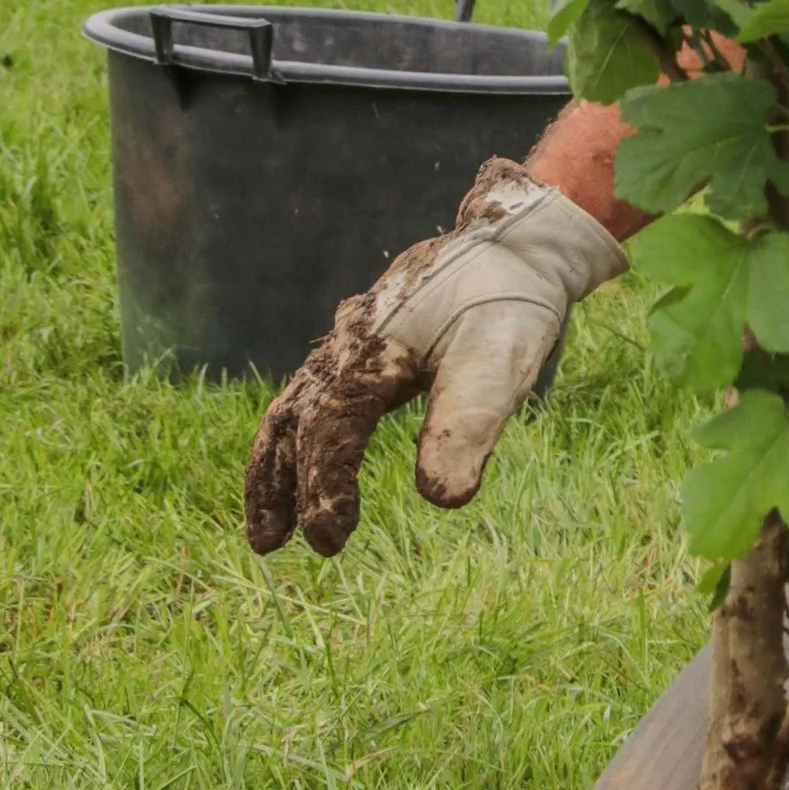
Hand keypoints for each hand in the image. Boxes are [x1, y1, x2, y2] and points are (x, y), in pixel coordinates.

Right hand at [245, 161, 625, 558]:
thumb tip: (442, 498)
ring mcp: (352, 339)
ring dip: (278, 466)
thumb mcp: (501, 364)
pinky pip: (317, 395)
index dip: (324, 487)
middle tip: (275, 546)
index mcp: (371, 349)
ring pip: (295, 408)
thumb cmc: (510, 303)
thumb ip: (468, 425)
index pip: (330, 430)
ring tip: (270, 529)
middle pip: (294, 421)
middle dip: (282, 485)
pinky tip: (311, 465)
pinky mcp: (368, 343)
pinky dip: (303, 438)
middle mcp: (348, 342)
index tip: (331, 541)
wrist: (518, 242)